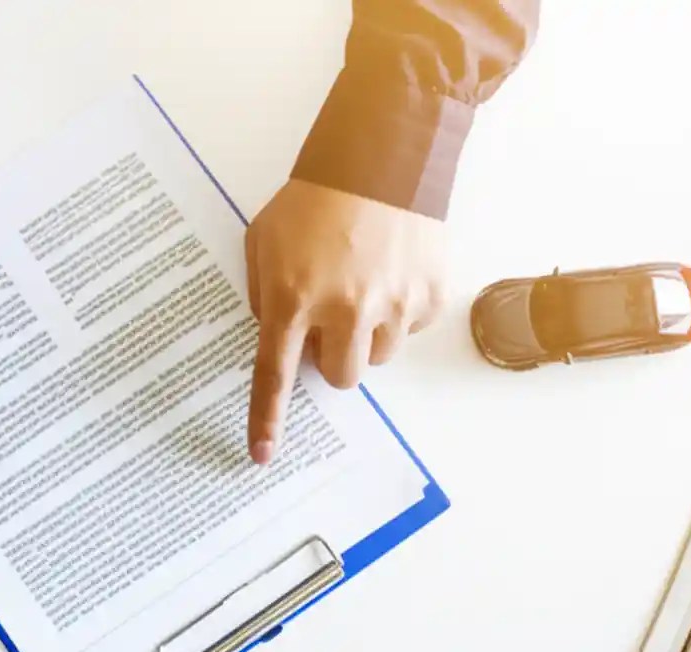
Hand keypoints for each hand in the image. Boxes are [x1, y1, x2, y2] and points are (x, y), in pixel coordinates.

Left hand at [244, 179, 446, 463]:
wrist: (381, 157)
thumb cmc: (313, 198)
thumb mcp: (263, 240)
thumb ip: (261, 293)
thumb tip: (274, 335)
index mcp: (292, 298)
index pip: (274, 375)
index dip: (267, 420)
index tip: (262, 455)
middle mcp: (343, 310)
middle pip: (340, 377)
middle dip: (333, 358)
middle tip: (332, 321)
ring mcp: (391, 304)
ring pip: (378, 356)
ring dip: (367, 335)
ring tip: (364, 285)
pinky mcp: (429, 295)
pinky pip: (410, 327)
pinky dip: (399, 309)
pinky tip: (391, 270)